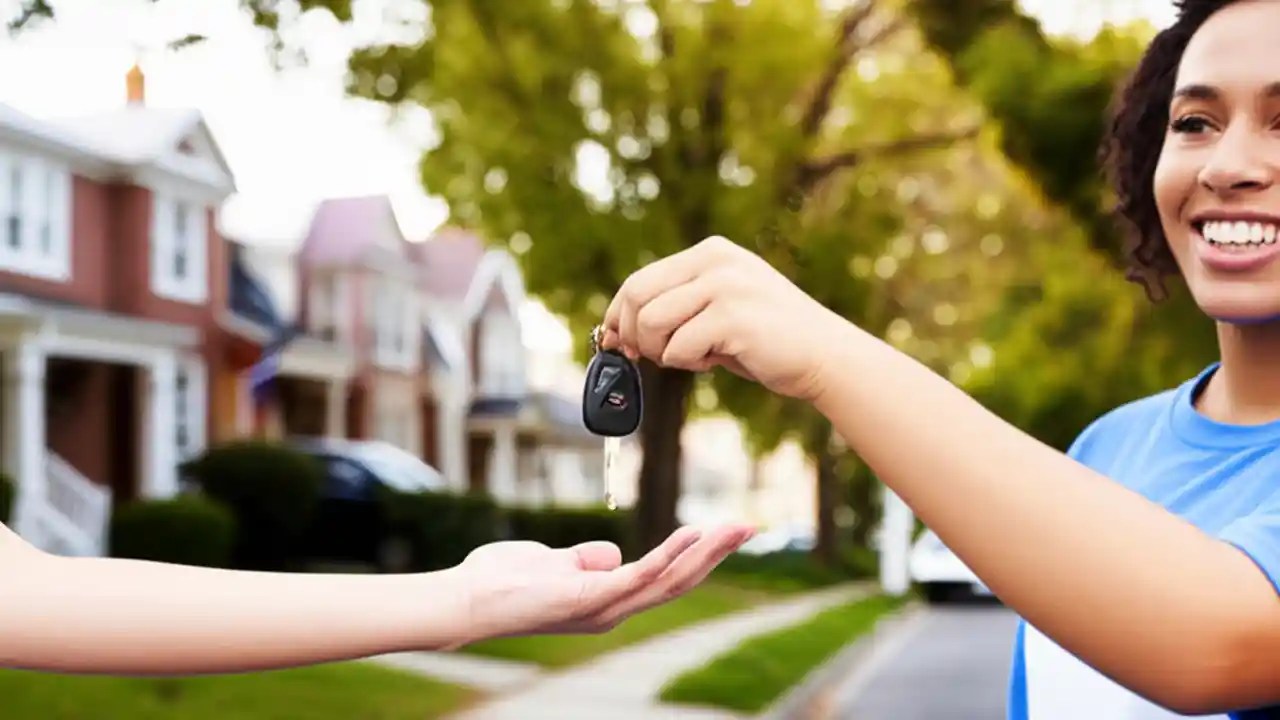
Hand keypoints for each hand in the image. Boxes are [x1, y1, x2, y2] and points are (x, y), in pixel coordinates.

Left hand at [450, 524, 754, 644]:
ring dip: (705, 553)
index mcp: (607, 600)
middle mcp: (612, 610)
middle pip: (678, 582)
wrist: (467, 599)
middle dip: (716, 553)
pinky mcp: (589, 600)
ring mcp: (603, 608)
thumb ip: (586, 558)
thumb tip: (613, 551)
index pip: (664, 578)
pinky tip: (692, 536)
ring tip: (734, 528)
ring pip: (669, 582)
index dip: (697, 556)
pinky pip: (639, 577)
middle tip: (748, 526)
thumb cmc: (503, 580)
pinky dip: (669, 556)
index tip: (723, 530)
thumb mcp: (555, 562)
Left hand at [601, 235, 846, 401]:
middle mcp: (715, 261)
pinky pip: (679, 348)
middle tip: (651, 358)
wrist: (823, 355)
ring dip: (664, 352)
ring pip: (650, 323)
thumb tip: (618, 332)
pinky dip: (690, 364)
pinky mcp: (731, 317)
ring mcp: (724, 286)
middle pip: (635, 295)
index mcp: (710, 253)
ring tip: (698, 356)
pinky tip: (720, 360)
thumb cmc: (767, 339)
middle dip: (632, 335)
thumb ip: (677, 308)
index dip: (617, 314)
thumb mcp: (719, 308)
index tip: (614, 341)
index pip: (640, 280)